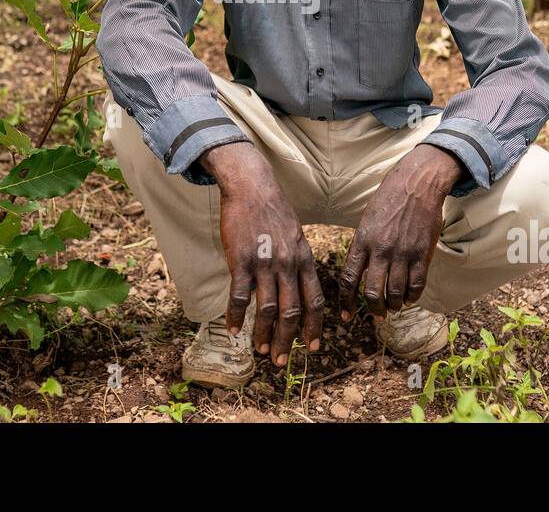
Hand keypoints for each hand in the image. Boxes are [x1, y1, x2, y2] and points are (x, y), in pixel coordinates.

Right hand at [201, 142, 323, 365]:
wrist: (252, 187)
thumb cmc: (273, 212)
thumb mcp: (295, 236)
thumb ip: (297, 264)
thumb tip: (295, 290)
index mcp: (304, 260)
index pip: (315, 301)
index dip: (315, 327)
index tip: (313, 347)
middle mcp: (288, 265)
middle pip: (291, 312)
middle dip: (287, 340)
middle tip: (281, 361)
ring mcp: (265, 263)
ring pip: (267, 309)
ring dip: (263, 334)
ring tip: (259, 351)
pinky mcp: (241, 260)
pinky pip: (239, 296)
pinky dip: (235, 316)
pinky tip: (233, 329)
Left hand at [339, 144, 462, 319]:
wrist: (416, 185)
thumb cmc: (388, 201)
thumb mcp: (367, 221)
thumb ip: (362, 246)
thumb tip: (359, 273)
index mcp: (362, 241)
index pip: (349, 279)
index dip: (346, 302)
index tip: (346, 316)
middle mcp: (380, 250)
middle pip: (373, 293)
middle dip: (373, 310)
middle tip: (376, 314)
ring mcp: (403, 254)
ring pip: (395, 294)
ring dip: (393, 306)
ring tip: (393, 306)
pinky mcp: (422, 254)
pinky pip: (416, 285)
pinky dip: (412, 297)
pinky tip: (409, 297)